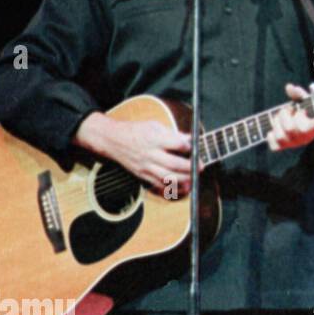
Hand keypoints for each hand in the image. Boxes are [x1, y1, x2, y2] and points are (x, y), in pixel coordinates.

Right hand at [76, 112, 192, 195]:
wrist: (112, 140)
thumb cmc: (135, 131)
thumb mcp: (154, 125)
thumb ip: (173, 133)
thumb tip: (190, 139)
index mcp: (154, 139)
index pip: (175, 144)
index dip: (188, 147)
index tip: (194, 147)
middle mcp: (149, 154)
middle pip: (173, 164)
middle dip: (190, 167)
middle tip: (201, 166)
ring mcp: (145, 166)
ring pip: (167, 177)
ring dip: (183, 180)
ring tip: (194, 178)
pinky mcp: (142, 175)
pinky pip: (158, 185)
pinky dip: (171, 189)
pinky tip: (182, 189)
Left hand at [267, 83, 313, 150]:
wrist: (309, 127)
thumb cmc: (310, 112)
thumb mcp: (308, 102)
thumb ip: (300, 94)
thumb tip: (289, 87)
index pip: (311, 125)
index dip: (309, 119)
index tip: (309, 113)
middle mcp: (305, 139)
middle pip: (289, 128)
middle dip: (285, 114)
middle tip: (289, 109)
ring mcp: (294, 144)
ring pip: (280, 136)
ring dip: (277, 122)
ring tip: (281, 117)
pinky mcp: (283, 146)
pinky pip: (274, 146)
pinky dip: (271, 136)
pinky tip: (276, 128)